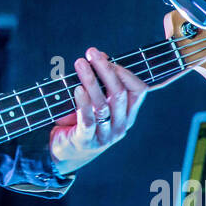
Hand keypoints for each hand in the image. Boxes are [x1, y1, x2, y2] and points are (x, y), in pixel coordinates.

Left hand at [49, 47, 147, 175]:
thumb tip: (100, 54)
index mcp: (127, 113)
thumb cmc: (82, 120)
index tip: (105, 58)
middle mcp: (121, 125)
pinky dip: (83, 103)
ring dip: (91, 81)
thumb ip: (99, 79)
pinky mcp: (87, 141)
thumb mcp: (94, 99)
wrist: (66, 152)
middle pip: (119, 93)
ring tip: (79, 64)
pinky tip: (77, 89)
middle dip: (105, 70)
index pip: (138, 90)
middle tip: (90, 53)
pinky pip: (88, 120)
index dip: (124, 72)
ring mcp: (105, 135)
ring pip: (103, 105)